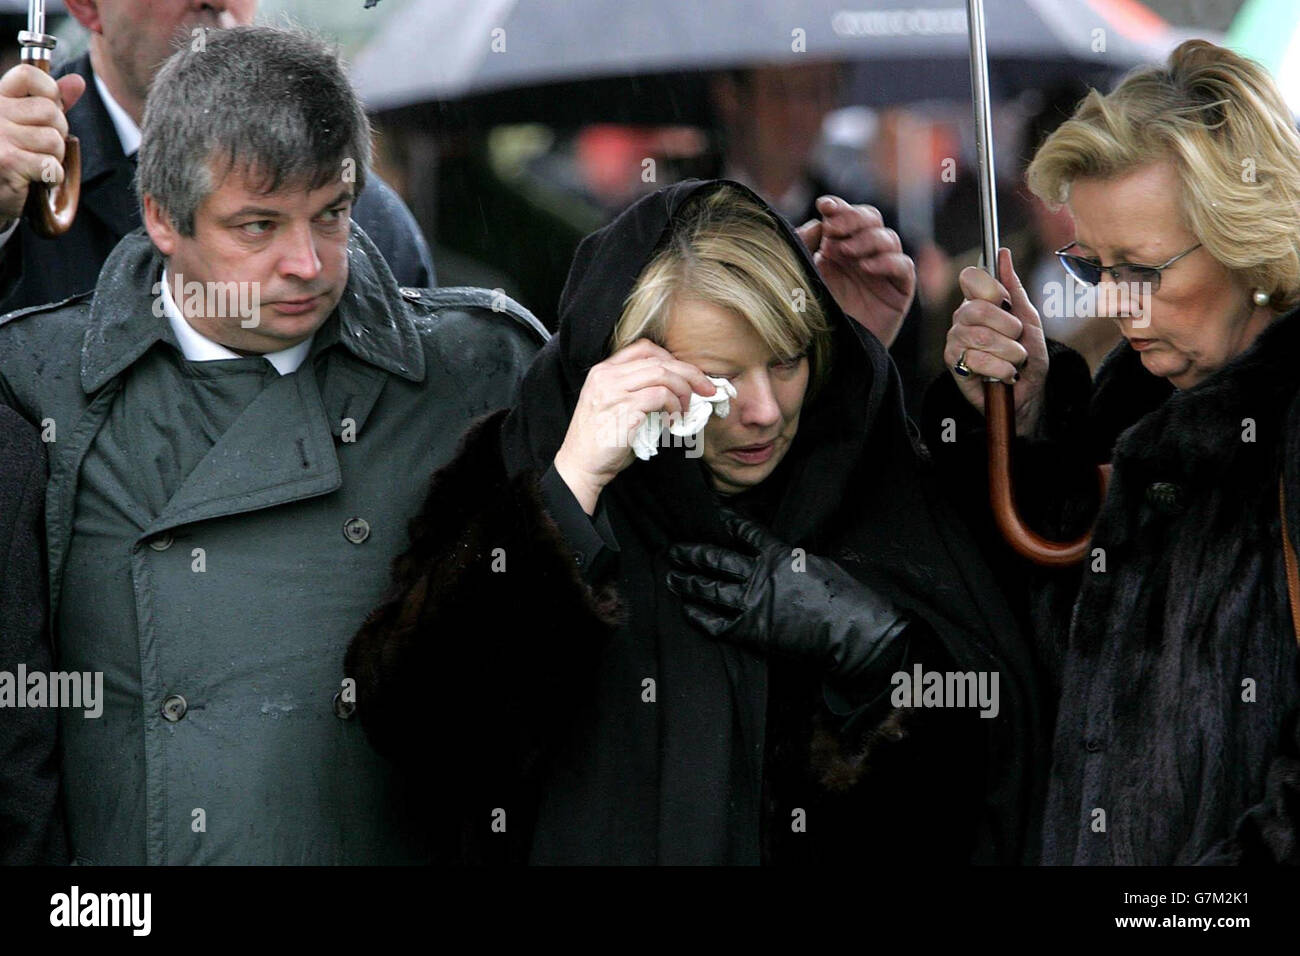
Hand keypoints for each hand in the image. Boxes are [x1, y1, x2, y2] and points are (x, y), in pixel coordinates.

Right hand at [0, 65, 84, 223]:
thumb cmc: (10, 159)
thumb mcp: (26, 124)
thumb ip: (50, 102)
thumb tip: (78, 81)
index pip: (28, 75)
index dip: (49, 91)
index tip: (49, 110)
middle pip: (51, 111)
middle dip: (57, 133)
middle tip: (40, 149)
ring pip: (55, 140)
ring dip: (55, 157)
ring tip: (36, 164)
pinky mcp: (8, 162)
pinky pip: (52, 165)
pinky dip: (52, 177)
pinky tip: (35, 179)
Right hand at [553, 338, 716, 513]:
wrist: (581, 466)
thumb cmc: (601, 441)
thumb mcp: (614, 405)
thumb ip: (637, 390)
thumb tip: (677, 389)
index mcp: (603, 371)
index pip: (644, 348)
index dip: (671, 359)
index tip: (688, 376)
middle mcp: (607, 376)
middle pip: (659, 360)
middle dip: (690, 373)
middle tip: (707, 389)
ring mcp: (614, 391)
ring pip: (663, 374)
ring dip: (683, 391)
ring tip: (684, 411)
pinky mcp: (624, 409)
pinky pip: (661, 396)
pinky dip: (674, 407)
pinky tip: (672, 422)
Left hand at [665, 512, 909, 684]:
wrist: (852, 630)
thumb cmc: (846, 596)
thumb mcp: (817, 565)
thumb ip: (791, 560)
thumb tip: (781, 558)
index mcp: (778, 554)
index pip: (744, 530)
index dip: (725, 520)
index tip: (710, 513)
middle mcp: (759, 574)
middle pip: (715, 558)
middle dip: (691, 552)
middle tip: (673, 549)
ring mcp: (753, 603)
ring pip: (709, 588)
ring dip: (688, 582)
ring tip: (673, 577)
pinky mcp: (752, 630)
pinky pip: (716, 623)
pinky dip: (699, 617)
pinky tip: (688, 611)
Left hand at [796, 196, 914, 346]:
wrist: (832, 354)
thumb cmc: (815, 316)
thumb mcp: (803, 277)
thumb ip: (805, 247)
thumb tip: (817, 222)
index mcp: (838, 246)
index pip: (846, 215)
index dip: (838, 206)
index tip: (824, 206)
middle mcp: (863, 253)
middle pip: (871, 218)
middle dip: (853, 218)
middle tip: (834, 229)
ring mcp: (883, 270)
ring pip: (888, 237)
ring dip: (866, 239)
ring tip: (845, 252)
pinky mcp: (900, 289)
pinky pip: (903, 265)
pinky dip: (888, 261)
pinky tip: (867, 268)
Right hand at [946, 247, 1048, 436]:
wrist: (1028, 393)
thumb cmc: (1027, 356)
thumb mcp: (1029, 319)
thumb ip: (1014, 288)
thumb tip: (1002, 254)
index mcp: (979, 302)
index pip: (971, 278)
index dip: (991, 289)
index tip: (1004, 303)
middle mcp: (962, 318)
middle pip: (978, 309)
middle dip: (1008, 328)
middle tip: (1016, 340)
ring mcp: (955, 340)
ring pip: (980, 337)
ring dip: (1009, 352)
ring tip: (1013, 361)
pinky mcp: (953, 364)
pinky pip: (977, 360)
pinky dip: (1001, 369)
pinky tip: (1003, 374)